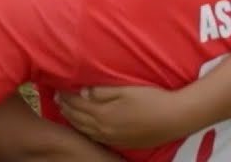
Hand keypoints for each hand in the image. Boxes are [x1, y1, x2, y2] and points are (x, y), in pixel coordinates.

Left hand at [54, 86, 177, 148]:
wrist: (174, 118)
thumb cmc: (151, 99)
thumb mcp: (125, 90)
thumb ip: (101, 92)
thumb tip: (82, 92)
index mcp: (103, 114)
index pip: (77, 105)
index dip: (66, 97)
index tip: (58, 88)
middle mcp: (105, 129)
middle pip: (78, 119)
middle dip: (66, 108)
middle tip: (57, 99)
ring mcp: (113, 138)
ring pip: (86, 130)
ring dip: (73, 120)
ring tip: (65, 112)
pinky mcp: (123, 142)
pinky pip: (97, 138)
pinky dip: (86, 131)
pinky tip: (86, 127)